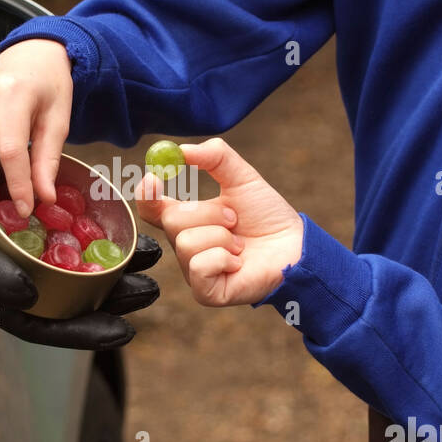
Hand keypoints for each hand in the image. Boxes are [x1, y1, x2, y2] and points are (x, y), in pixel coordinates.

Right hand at [0, 113, 160, 349]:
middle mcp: (13, 279)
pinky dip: (90, 226)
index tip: (128, 331)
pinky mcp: (21, 221)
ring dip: (110, 259)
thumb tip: (30, 296)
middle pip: (72, 296)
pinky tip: (115, 215)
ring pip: (74, 263)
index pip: (48, 327)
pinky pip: (64, 230)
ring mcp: (19, 251)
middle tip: (153, 287)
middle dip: (113, 294)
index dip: (88, 334)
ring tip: (147, 251)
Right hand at [135, 137, 302, 306]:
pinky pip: (198, 267)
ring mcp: (193, 271)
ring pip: (186, 243)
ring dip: (222, 237)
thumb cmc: (268, 216)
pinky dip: (224, 258)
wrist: (296, 246)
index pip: (151, 208)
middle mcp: (185, 246)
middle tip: (234, 219)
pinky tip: (238, 263)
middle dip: (209, 213)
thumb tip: (181, 149)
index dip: (146, 194)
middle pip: (171, 220)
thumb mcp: (242, 178)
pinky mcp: (205, 292)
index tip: (154, 177)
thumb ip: (214, 157)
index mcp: (187, 220)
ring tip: (240, 244)